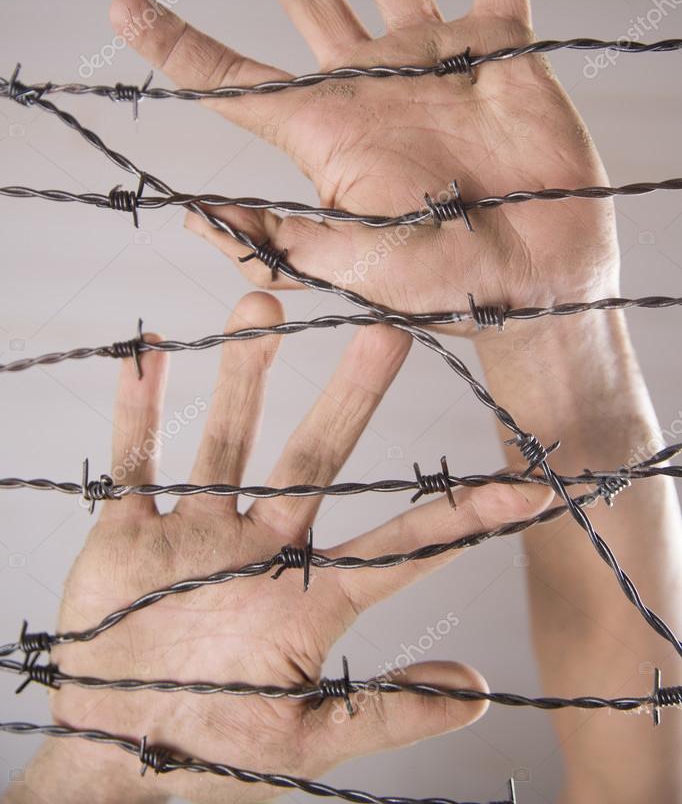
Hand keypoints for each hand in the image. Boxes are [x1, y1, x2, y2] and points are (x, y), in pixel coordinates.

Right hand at [22, 293, 549, 801]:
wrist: (115, 751)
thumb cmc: (212, 751)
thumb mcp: (304, 742)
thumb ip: (384, 716)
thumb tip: (480, 692)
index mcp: (310, 598)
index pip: (398, 547)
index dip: (460, 518)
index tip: (526, 487)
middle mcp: (261, 549)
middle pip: (315, 463)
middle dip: (352, 400)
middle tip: (391, 332)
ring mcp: (197, 534)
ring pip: (228, 442)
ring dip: (243, 378)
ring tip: (260, 310)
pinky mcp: (131, 532)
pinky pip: (136, 461)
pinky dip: (138, 411)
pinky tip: (147, 354)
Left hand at [109, 0, 618, 327]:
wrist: (533, 283)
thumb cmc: (440, 287)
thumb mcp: (343, 266)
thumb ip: (271, 236)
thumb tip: (188, 214)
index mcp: (324, 131)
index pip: (232, 78)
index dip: (175, 43)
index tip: (125, 7)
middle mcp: (371, 83)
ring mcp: (434, 60)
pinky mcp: (502, 49)